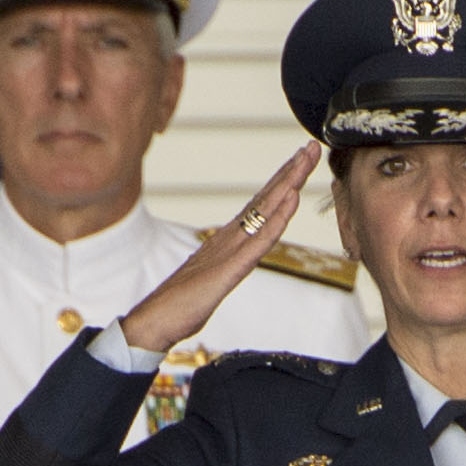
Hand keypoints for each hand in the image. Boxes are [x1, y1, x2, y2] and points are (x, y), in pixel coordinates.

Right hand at [118, 143, 322, 354]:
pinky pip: (260, 239)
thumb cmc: (180, 304)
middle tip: (311, 146)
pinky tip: (293, 199)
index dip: (281, 182)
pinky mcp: (230, 267)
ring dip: (289, 183)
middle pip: (265, 198)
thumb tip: (232, 262)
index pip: (259, 205)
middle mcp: (230, 237)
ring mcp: (229, 249)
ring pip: (265, 210)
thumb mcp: (213, 280)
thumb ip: (225, 266)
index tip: (299, 161)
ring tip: (306, 159)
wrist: (154, 320)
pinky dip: (278, 217)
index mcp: (228, 240)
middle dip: (290, 171)